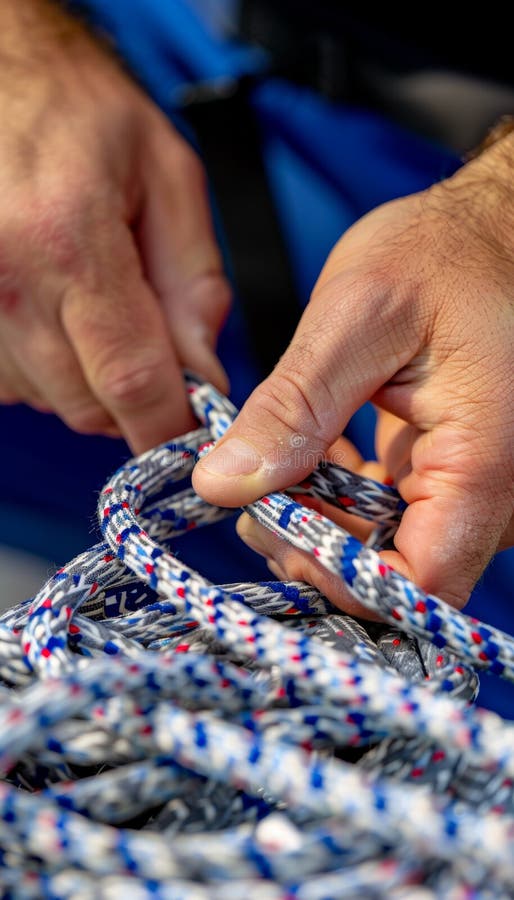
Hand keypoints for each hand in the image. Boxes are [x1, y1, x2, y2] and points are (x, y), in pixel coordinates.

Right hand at [0, 0, 229, 452]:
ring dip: (84, 378)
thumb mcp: (166, 175)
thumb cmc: (77, 111)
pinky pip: (9, 380)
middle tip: (151, 347)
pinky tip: (54, 311)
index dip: (165, 426)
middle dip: (131, 399)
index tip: (188, 438)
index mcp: (68, 242)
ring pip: (45, 398)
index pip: (130, 380)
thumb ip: (193, 282)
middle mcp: (6, 282)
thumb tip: (203, 374)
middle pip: (87, 404)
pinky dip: (43, 365)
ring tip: (93, 306)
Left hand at [193, 133, 513, 609]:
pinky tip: (317, 456)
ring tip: (280, 465)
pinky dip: (343, 503)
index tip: (271, 522)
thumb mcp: (356, 317)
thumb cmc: (440, 256)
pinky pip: (392, 523)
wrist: (489, 236)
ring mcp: (473, 492)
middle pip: (394, 579)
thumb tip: (221, 485)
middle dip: (314, 545)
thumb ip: (294, 409)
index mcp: (480, 463)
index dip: (332, 574)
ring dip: (323, 523)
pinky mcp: (451, 479)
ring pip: (388, 556)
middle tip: (257, 489)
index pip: (412, 586)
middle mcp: (492, 495)